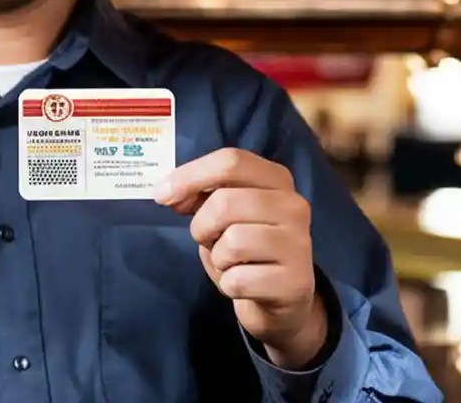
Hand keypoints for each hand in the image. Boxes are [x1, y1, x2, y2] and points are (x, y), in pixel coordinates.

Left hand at [153, 148, 327, 368]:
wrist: (281, 300)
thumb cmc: (246, 249)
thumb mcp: (225, 214)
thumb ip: (201, 195)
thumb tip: (167, 192)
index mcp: (277, 179)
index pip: (231, 161)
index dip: (190, 175)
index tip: (161, 195)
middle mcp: (294, 206)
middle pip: (225, 202)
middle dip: (202, 226)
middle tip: (208, 240)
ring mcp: (299, 244)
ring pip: (232, 242)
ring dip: (218, 258)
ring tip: (231, 263)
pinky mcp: (294, 282)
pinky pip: (238, 280)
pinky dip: (229, 285)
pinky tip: (245, 284)